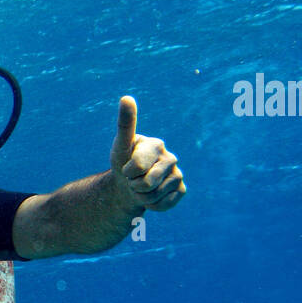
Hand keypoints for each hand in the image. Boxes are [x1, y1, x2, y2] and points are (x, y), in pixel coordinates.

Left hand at [109, 96, 185, 211]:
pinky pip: (163, 205)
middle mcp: (171, 158)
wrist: (129, 185)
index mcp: (157, 144)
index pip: (136, 167)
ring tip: (140, 187)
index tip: (127, 166)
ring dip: (141, 196)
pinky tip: (152, 195)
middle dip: (134, 186)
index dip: (127, 172)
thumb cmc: (123, 162)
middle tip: (133, 179)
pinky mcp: (181, 190)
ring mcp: (178, 174)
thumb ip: (125, 124)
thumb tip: (127, 97)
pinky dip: (152, 205)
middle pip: (147, 183)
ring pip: (154, 196)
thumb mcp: (120, 145)